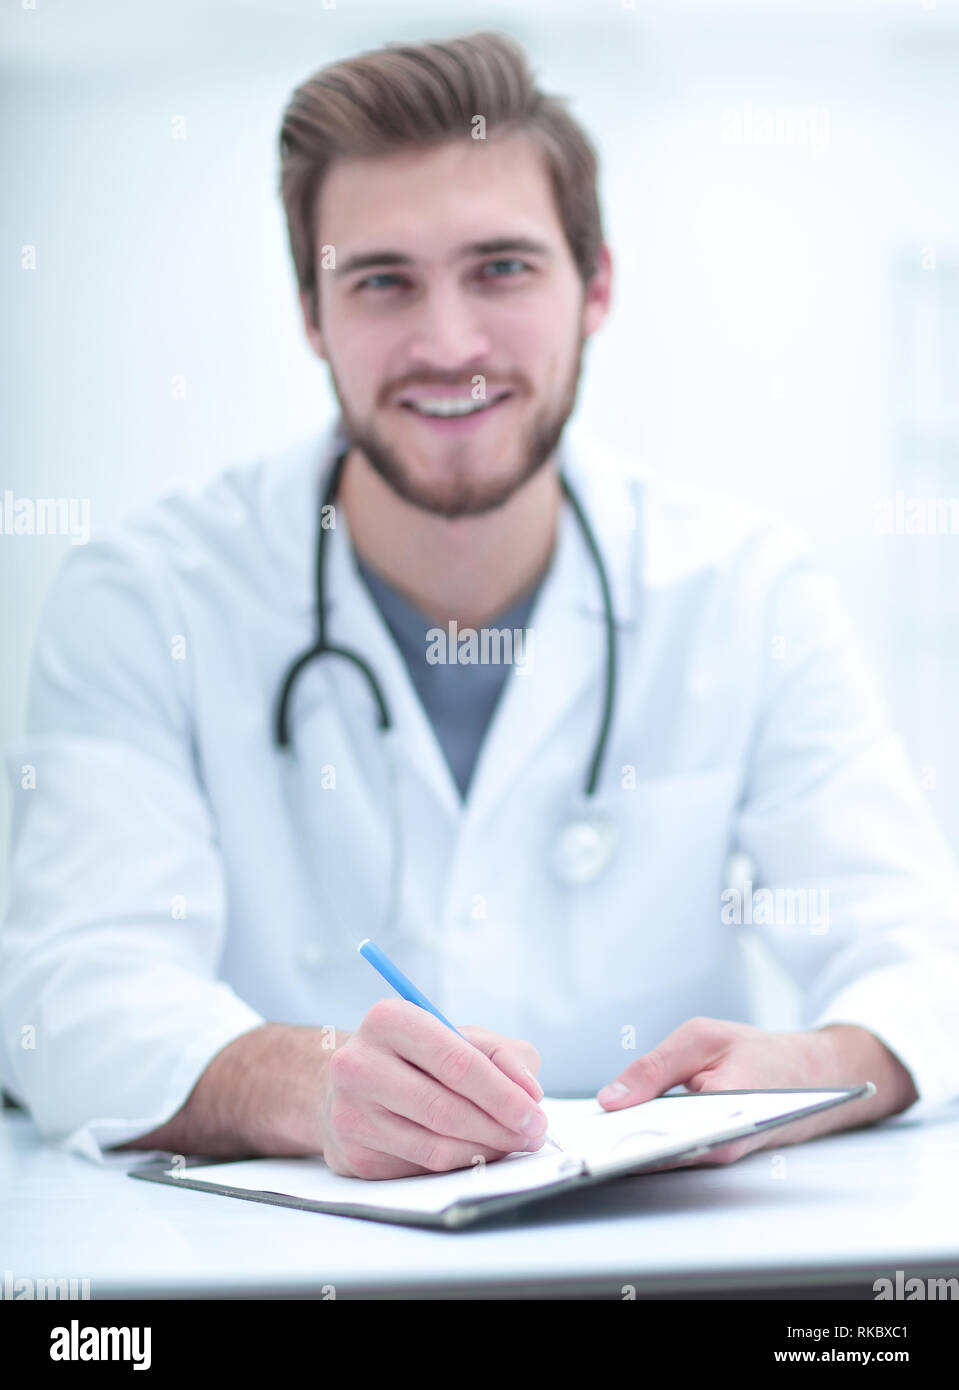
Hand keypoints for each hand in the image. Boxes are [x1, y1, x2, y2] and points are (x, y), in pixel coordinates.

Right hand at [321, 998, 547, 1178]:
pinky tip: (473, 1152)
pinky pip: (419, 1169)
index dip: (502, 1094)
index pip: (456, 1062)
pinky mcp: (353, 1154)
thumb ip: (503, 1055)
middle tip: (532, 1136)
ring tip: (509, 1144)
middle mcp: (359, 1063)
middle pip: (444, 1109)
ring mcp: (350, 1112)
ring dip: (483, 1151)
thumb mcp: (462, 1037)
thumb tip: (529, 1093)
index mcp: (390, 1020)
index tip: (534, 1115)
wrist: (352, 1083)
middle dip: (499, 1128)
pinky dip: (457, 1164)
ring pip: (433, 1147)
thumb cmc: (419, 1056)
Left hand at [595, 1017, 918, 1168]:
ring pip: (662, 1157)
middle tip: (583, 1137)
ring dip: (631, 1143)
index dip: (627, 1141)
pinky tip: (622, 1127)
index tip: (594, 1140)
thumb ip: (655, 1067)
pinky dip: (648, 1140)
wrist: (811, 1076)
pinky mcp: (712, 1155)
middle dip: (621, 1144)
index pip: (666, 1141)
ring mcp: (718, 1157)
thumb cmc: (757, 1052)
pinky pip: (672, 1152)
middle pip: (658, 1154)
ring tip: (595, 1130)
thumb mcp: (702, 1039)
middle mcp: (722, 1148)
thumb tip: (610, 1099)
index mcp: (724, 1117)